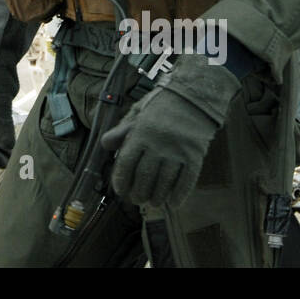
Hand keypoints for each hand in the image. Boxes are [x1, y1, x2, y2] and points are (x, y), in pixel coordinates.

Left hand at [100, 52, 240, 207]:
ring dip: (157, 196)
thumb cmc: (162, 104)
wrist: (194, 95)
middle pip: (145, 176)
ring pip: (164, 182)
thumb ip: (122, 130)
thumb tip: (105, 145)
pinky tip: (172, 203)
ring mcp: (178, 151)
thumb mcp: (138, 112)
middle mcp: (158, 143)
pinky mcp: (195, 156)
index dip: (121, 180)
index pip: (126, 163)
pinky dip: (179, 195)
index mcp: (141, 132)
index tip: (120, 190)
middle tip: (136, 199)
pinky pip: (186, 181)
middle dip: (138, 192)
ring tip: (152, 202)